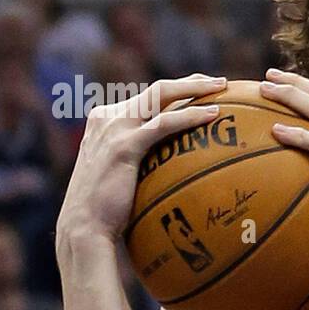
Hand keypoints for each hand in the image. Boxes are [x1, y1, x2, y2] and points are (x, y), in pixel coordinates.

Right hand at [55, 74, 227, 245]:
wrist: (84, 227)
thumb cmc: (108, 210)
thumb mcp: (121, 175)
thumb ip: (139, 159)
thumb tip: (173, 164)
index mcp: (106, 121)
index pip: (148, 97)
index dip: (178, 90)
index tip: (204, 90)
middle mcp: (107, 118)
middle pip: (157, 89)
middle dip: (191, 82)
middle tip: (220, 82)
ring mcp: (113, 129)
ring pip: (160, 94)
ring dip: (195, 88)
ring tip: (224, 88)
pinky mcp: (123, 146)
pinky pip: (164, 124)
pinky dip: (190, 116)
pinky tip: (213, 115)